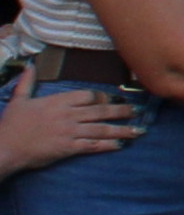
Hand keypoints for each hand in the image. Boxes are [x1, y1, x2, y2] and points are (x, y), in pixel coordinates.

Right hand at [0, 63, 142, 175]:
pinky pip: (92, 146)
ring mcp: (70, 132)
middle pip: (101, 110)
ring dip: (121, 129)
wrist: (4, 148)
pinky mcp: (68, 148)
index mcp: (59, 101)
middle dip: (121, 110)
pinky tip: (120, 144)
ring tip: (138, 129)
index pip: (89, 96)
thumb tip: (29, 65)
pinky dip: (108, 145)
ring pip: (101, 128)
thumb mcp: (18, 100)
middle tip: (138, 111)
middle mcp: (68, 115)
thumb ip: (27, 83)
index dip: (104, 98)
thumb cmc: (11, 125)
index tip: (116, 98)